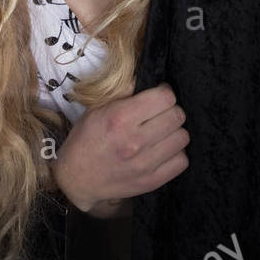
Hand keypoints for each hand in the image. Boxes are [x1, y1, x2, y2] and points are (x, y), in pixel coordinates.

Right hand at [54, 84, 188, 216]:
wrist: (77, 178)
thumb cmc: (86, 139)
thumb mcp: (96, 108)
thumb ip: (122, 91)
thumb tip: (144, 77)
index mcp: (120, 118)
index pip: (165, 98)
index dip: (164, 92)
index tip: (158, 95)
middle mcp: (135, 141)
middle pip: (177, 116)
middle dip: (171, 110)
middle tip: (161, 112)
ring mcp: (145, 164)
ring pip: (183, 138)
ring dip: (174, 131)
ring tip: (162, 131)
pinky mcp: (152, 181)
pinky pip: (182, 162)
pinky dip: (175, 153)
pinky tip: (163, 149)